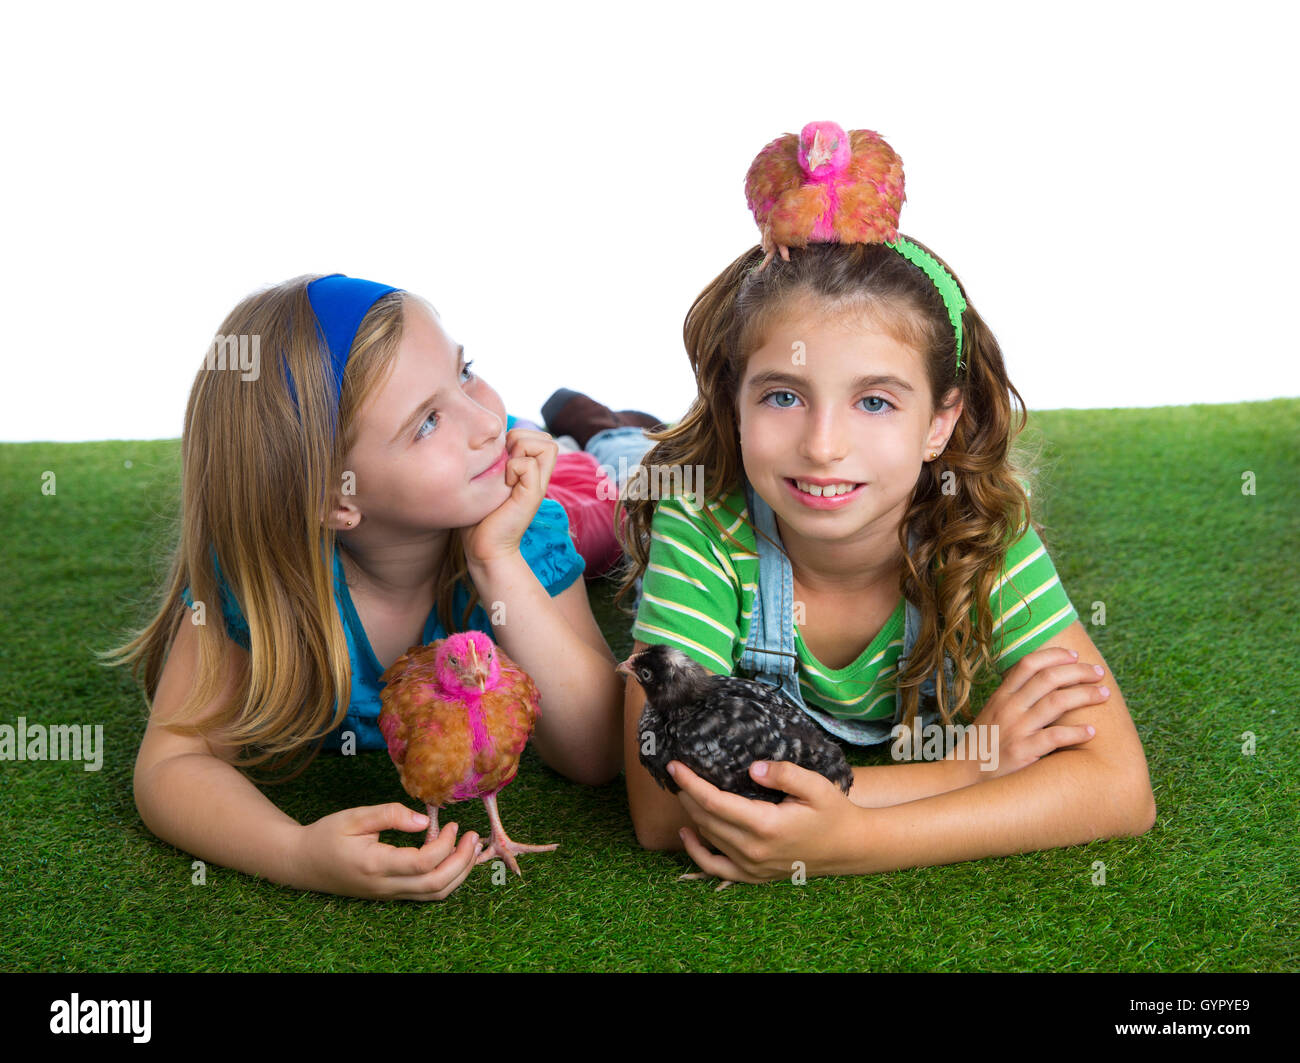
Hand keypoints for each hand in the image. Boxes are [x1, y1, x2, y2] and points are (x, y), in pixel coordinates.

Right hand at [293, 802, 481, 900]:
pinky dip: (446, 880)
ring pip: (434, 895)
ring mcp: (388, 894)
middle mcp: (385, 886)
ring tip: (471, 848)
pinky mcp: (390, 894)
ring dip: (459, 874)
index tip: (452, 824)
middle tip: (473, 837)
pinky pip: (425, 894)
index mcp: (375, 864)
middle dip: (462, 862)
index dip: (445, 844)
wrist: (301, 863)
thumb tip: (424, 821)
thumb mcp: (355, 816)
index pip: (423, 863)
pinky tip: (454, 860)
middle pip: (436, 885)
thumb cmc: (326, 835)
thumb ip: (391, 814)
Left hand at [462, 427, 557, 566]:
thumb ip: (493, 462)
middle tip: (504, 460)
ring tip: (506, 470)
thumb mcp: (486, 481)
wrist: (483, 547)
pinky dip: (513, 467)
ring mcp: (538, 485)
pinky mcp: (532, 495)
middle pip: (547, 439)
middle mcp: (538, 477)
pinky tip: (504, 484)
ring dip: (522, 450)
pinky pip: (529, 464)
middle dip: (523, 438)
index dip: (520, 437)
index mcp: (530, 473)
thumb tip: (488, 442)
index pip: (540, 438)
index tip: (501, 456)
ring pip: (547, 445)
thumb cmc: (479, 515)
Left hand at [670, 759, 862, 883]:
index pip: (714, 802)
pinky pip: (715, 868)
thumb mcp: (816, 785)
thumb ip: (785, 773)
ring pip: (708, 838)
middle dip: (687, 794)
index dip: (691, 783)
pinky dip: (697, 852)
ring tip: (684, 791)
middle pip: (705, 819)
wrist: (849, 848)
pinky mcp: (753, 876)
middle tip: (679, 772)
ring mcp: (751, 866)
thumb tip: (753, 768)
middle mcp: (753, 850)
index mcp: (765, 826)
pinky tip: (687, 834)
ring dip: (692, 814)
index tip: (675, 765)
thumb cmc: (833, 813)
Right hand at [966, 647, 1105, 781]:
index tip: (1076, 655)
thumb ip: (1013, 698)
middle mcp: (1008, 708)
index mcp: (1001, 696)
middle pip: (1048, 678)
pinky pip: (1055, 737)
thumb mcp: (991, 713)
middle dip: (1078, 672)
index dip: (1054, 655)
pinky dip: (1076, 732)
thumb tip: (1042, 683)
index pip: (1028, 664)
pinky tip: (1091, 732)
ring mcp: (1015, 729)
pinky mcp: (1022, 752)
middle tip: (1099, 673)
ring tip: (1103, 694)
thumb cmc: (983, 745)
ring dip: (1085, 695)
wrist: (963, 776)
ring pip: (1056, 702)